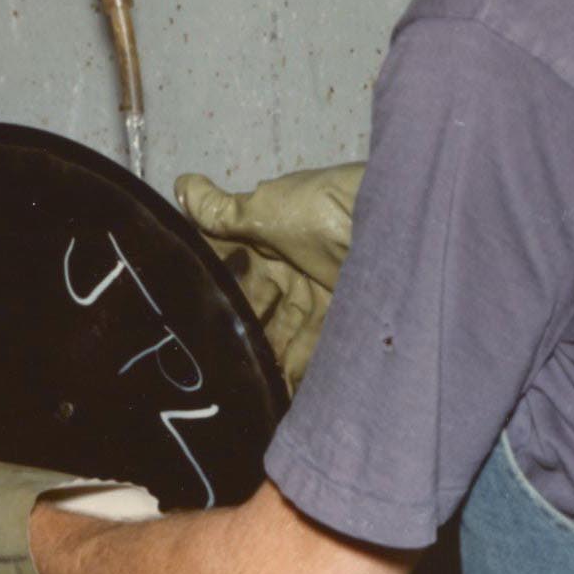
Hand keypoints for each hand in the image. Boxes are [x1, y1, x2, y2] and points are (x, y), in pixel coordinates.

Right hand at [177, 163, 364, 390]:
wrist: (391, 222)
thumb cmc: (321, 209)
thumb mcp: (264, 208)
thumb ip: (220, 210)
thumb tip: (181, 183)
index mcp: (269, 237)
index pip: (232, 268)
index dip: (212, 291)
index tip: (186, 320)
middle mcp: (293, 266)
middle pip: (258, 307)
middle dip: (239, 333)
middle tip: (215, 366)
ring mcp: (319, 292)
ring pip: (284, 332)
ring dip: (266, 357)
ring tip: (243, 388)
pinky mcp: (343, 316)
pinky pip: (314, 349)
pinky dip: (298, 370)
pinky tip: (279, 390)